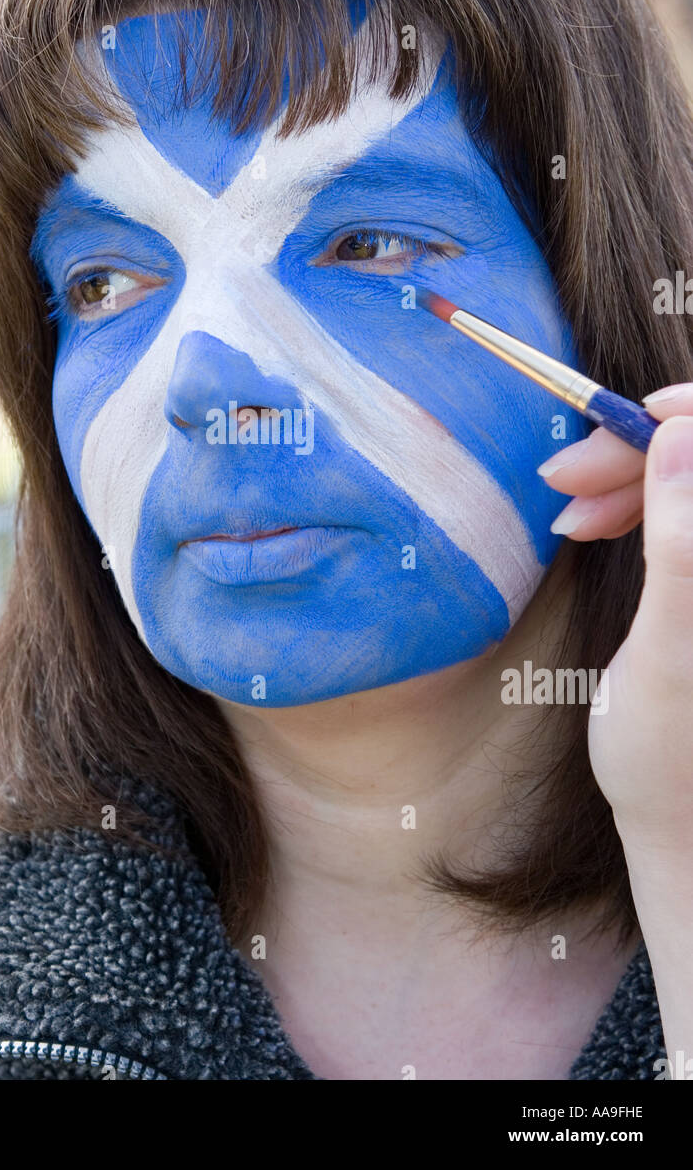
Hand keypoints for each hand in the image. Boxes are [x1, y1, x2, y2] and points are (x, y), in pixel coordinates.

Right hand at [537, 381, 692, 841]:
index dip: (689, 415)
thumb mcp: (669, 651)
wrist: (681, 827)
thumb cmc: (667, 758)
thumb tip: (680, 434)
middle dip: (642, 449)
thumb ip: (685, 543)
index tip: (621, 419)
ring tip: (567, 510)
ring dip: (634, 479)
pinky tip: (597, 524)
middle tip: (562, 476)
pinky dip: (641, 508)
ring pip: (692, 483)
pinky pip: (686, 516)